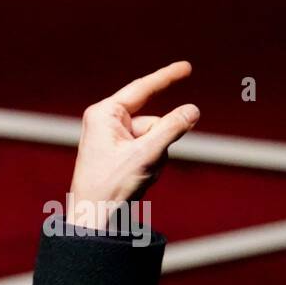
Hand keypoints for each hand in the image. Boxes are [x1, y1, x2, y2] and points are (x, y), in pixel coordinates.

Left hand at [66, 60, 199, 227]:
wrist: (93, 217)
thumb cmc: (109, 186)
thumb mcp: (147, 154)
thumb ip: (172, 128)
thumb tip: (192, 110)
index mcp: (104, 114)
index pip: (142, 89)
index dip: (167, 77)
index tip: (186, 67)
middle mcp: (106, 121)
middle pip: (153, 121)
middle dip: (159, 143)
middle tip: (143, 165)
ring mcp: (112, 138)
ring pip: (155, 138)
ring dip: (156, 157)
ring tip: (136, 176)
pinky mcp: (118, 153)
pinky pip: (148, 151)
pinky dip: (151, 165)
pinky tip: (137, 180)